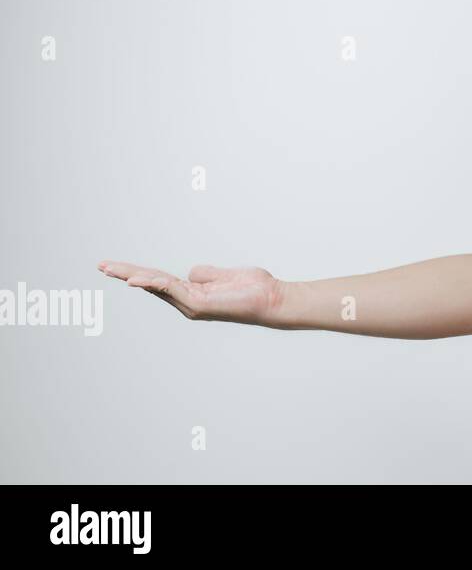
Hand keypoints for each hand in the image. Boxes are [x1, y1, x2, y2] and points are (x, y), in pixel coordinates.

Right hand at [97, 261, 283, 325]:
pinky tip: (137, 280)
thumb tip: (190, 272)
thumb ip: (206, 274)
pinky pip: (171, 290)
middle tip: (100, 265)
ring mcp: (191, 304)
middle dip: (125, 274)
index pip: (158, 280)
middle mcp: (187, 301)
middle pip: (150, 284)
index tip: (115, 266)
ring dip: (132, 275)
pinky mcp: (199, 304)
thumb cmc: (253, 288)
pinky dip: (154, 283)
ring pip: (156, 286)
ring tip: (110, 269)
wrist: (272, 299)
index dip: (138, 272)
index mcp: (191, 293)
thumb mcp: (225, 275)